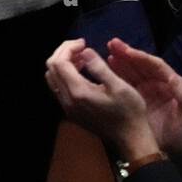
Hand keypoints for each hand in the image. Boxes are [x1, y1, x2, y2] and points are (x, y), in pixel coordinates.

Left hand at [45, 39, 157, 159]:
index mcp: (78, 92)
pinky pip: (58, 87)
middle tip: (81, 46)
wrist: (130, 138)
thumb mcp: (119, 86)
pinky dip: (65, 74)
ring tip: (82, 57)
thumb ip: (99, 67)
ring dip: (63, 63)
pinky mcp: (70, 111)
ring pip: (52, 77)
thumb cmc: (130, 112)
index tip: (84, 42)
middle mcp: (66, 99)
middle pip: (51, 67)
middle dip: (63, 52)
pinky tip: (81, 71)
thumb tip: (84, 51)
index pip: (59, 62)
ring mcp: (66, 107)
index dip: (68, 47)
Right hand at [105, 38, 181, 181]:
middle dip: (127, 54)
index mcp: (171, 85)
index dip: (140, 57)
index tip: (126, 51)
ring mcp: (147, 93)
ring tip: (107, 52)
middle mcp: (158, 85)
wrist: (181, 154)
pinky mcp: (137, 102)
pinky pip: (125, 85)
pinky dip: (116, 76)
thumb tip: (172, 77)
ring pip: (132, 73)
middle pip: (141, 65)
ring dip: (120, 62)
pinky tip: (106, 71)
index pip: (155, 66)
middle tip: (111, 44)